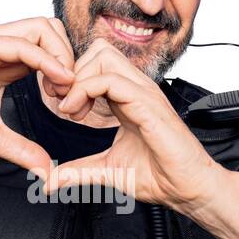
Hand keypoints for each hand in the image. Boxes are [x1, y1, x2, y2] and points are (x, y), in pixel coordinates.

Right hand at [0, 17, 74, 177]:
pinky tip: (54, 80)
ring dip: (61, 56)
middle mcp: (2, 46)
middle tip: (69, 92)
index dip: (68, 72)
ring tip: (62, 87)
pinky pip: (19, 44)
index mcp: (8, 62)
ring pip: (41, 28)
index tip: (68, 103)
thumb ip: (21, 149)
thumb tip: (45, 169)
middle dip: (71, 58)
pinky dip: (43, 59)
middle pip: (53, 30)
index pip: (52, 49)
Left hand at [37, 38, 222, 209]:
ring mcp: (144, 93)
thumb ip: (78, 171)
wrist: (187, 188)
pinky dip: (86, 90)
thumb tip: (51, 181)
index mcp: (128, 98)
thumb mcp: (107, 170)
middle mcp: (136, 89)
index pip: (97, 64)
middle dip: (72, 72)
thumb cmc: (160, 175)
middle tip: (62, 103)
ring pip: (103, 57)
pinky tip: (76, 113)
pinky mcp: (148, 104)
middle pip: (98, 50)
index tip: (61, 106)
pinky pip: (112, 80)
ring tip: (70, 109)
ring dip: (78, 79)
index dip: (72, 79)